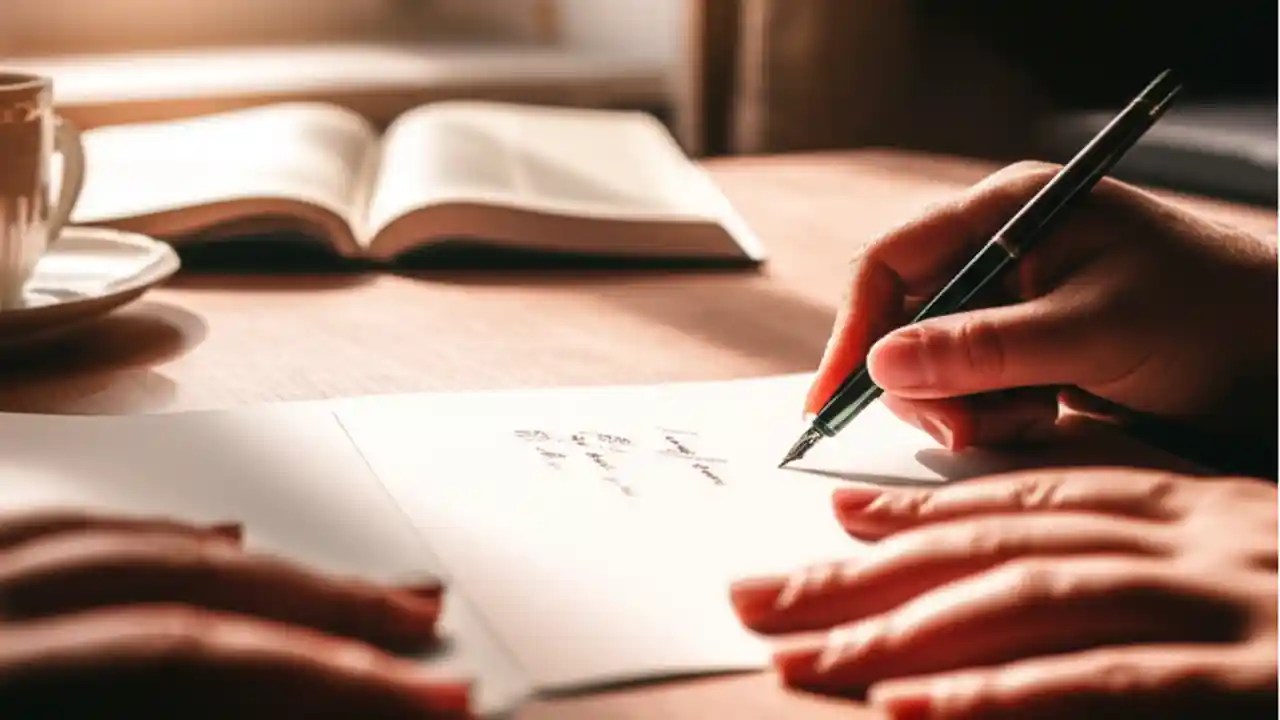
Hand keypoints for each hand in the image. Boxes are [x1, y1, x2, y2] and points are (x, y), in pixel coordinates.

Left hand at [0, 509, 468, 718]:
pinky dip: (162, 537)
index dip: (329, 678)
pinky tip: (223, 539)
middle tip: (422, 626)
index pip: (196, 660)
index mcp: (2, 679)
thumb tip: (324, 703)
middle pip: (185, 579)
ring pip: (135, 540)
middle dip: (321, 607)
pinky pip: (63, 530)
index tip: (430, 700)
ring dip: (261, 566)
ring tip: (360, 590)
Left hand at [730, 469, 1276, 717]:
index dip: (913, 511)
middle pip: (991, 545)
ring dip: (905, 635)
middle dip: (862, 576)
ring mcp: (1228, 607)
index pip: (1020, 497)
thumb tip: (1012, 547)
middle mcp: (1194, 538)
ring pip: (1029, 604)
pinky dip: (1004, 701)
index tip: (823, 528)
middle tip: (757, 598)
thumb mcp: (1239, 552)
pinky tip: (915, 719)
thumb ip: (1133, 537)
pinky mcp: (1259, 684)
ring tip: (805, 663)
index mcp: (1188, 504)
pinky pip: (1108, 688)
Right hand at [806, 162, 1276, 472]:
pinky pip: (972, 393)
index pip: (893, 264)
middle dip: (925, 385)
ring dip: (967, 409)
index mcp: (1008, 214)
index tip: (831, 398)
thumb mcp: (1093, 331)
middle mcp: (999, 254)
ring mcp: (1012, 305)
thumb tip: (881, 367)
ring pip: (935, 369)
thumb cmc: (1209, 316)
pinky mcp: (1027, 351)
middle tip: (964, 428)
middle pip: (905, 324)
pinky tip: (1050, 418)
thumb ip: (985, 350)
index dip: (853, 330)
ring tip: (1033, 418)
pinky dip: (997, 420)